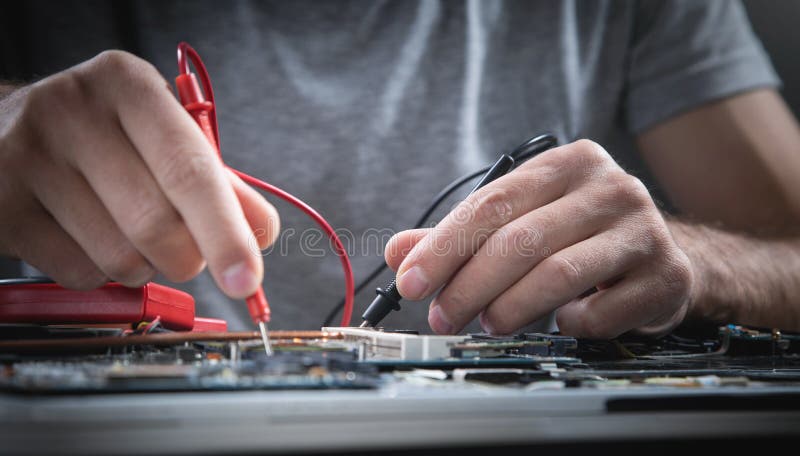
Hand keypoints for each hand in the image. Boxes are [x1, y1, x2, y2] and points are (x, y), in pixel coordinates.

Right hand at [0, 51, 278, 297]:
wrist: (3, 134)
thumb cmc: (104, 139)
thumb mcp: (161, 137)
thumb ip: (218, 182)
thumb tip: (262, 231)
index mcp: (127, 85)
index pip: (191, 169)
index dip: (226, 231)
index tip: (248, 278)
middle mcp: (73, 111)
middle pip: (158, 224)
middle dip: (188, 257)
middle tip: (187, 253)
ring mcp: (27, 157)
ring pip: (120, 257)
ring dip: (142, 266)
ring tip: (125, 230)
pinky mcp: (1, 205)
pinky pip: (79, 274)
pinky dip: (99, 274)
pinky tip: (85, 237)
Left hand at [385, 140, 693, 337]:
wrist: (662, 256)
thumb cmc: (579, 236)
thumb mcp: (522, 222)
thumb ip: (461, 235)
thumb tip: (398, 252)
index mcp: (569, 164)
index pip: (492, 203)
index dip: (444, 246)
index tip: (410, 281)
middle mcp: (610, 188)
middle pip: (521, 240)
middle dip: (469, 286)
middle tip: (442, 316)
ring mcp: (644, 230)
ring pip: (558, 274)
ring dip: (510, 308)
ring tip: (488, 323)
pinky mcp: (665, 277)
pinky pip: (600, 312)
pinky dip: (568, 324)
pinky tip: (559, 323)